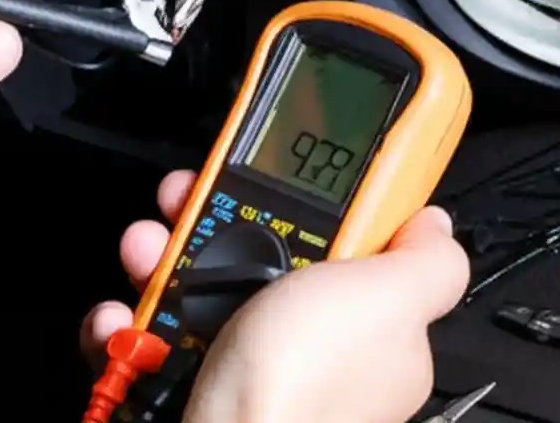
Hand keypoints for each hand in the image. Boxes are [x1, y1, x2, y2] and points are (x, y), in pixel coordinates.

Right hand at [80, 171, 468, 422]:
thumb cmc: (304, 383)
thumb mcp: (388, 301)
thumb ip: (425, 262)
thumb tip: (435, 226)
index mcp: (363, 328)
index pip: (338, 245)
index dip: (299, 201)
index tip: (265, 175)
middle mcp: (302, 347)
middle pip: (254, 255)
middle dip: (209, 219)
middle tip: (182, 201)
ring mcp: (239, 364)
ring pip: (193, 286)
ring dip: (157, 258)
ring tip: (144, 252)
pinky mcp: (183, 381)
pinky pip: (148, 335)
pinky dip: (126, 322)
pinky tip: (124, 317)